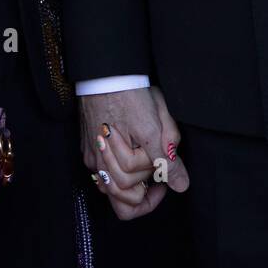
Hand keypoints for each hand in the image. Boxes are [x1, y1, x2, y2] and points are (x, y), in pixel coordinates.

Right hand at [79, 85, 188, 220]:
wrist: (107, 71)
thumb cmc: (132, 94)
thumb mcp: (157, 124)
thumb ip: (168, 159)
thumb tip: (180, 185)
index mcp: (117, 158)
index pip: (136, 192)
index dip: (155, 192)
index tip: (165, 182)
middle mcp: (99, 161)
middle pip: (121, 196)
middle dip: (142, 186)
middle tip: (155, 169)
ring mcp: (91, 155)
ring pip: (108, 188)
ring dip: (128, 182)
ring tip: (142, 163)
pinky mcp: (87, 146)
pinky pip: (101, 173)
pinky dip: (116, 172)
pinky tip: (129, 154)